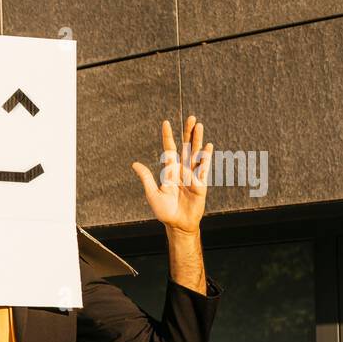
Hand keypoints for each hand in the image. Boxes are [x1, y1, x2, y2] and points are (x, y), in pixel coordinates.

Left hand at [132, 116, 211, 235]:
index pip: (169, 149)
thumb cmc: (164, 211)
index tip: (166, 123)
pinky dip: (205, 157)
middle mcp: (182, 169)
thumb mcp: (153, 193)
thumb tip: (134, 164)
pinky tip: (208, 146)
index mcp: (170, 171)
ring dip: (197, 139)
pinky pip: (204, 168)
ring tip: (199, 125)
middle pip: (186, 147)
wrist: (178, 224)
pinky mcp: (201, 183)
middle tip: (191, 117)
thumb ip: (146, 178)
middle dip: (188, 132)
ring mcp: (193, 175)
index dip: (168, 136)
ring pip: (196, 153)